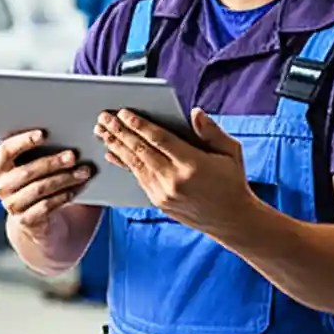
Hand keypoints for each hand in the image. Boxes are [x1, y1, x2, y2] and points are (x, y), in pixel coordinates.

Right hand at [0, 129, 95, 233]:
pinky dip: (64, 196)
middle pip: (26, 171)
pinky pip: (46, 206)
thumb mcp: (38, 167)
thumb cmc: (41, 183)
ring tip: (84, 171)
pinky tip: (76, 189)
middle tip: (73, 155)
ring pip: (39, 189)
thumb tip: (67, 132)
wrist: (41, 223)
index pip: (5, 150)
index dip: (23, 141)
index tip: (43, 134)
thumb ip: (44, 151)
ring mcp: (12, 205)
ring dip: (64, 179)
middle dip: (51, 162)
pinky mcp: (26, 221)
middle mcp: (1, 186)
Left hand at [94, 107, 252, 232]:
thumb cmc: (232, 181)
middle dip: (120, 131)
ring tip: (102, 131)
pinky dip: (122, 163)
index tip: (124, 113)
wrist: (231, 220)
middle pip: (141, 150)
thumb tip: (194, 113)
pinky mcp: (158, 201)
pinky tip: (111, 152)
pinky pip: (136, 177)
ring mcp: (164, 192)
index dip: (140, 125)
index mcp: (193, 164)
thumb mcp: (231, 152)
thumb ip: (211, 131)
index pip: (160, 140)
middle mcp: (175, 180)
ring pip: (134, 164)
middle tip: (104, 117)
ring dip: (115, 145)